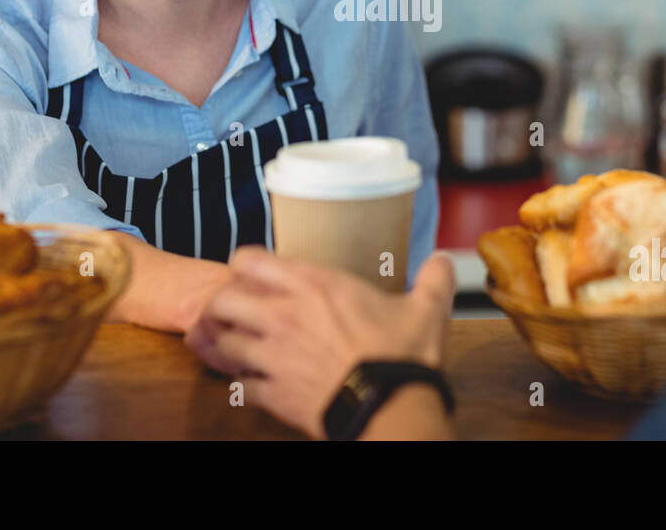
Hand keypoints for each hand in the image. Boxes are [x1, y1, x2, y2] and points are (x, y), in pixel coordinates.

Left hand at [185, 248, 455, 438]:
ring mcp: (274, 356)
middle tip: (236, 311)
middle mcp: (284, 316)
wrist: (390, 407)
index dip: (244, 265)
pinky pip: (238, 387)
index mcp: (314, 286)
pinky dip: (242, 385)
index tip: (251, 272)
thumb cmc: (401, 356)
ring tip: (241, 347)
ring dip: (227, 345)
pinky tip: (255, 383)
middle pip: (221, 300)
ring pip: (222, 344)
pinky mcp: (273, 394)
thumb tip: (444, 262)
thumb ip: (433, 280)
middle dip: (222, 305)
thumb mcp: (425, 310)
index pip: (250, 259)